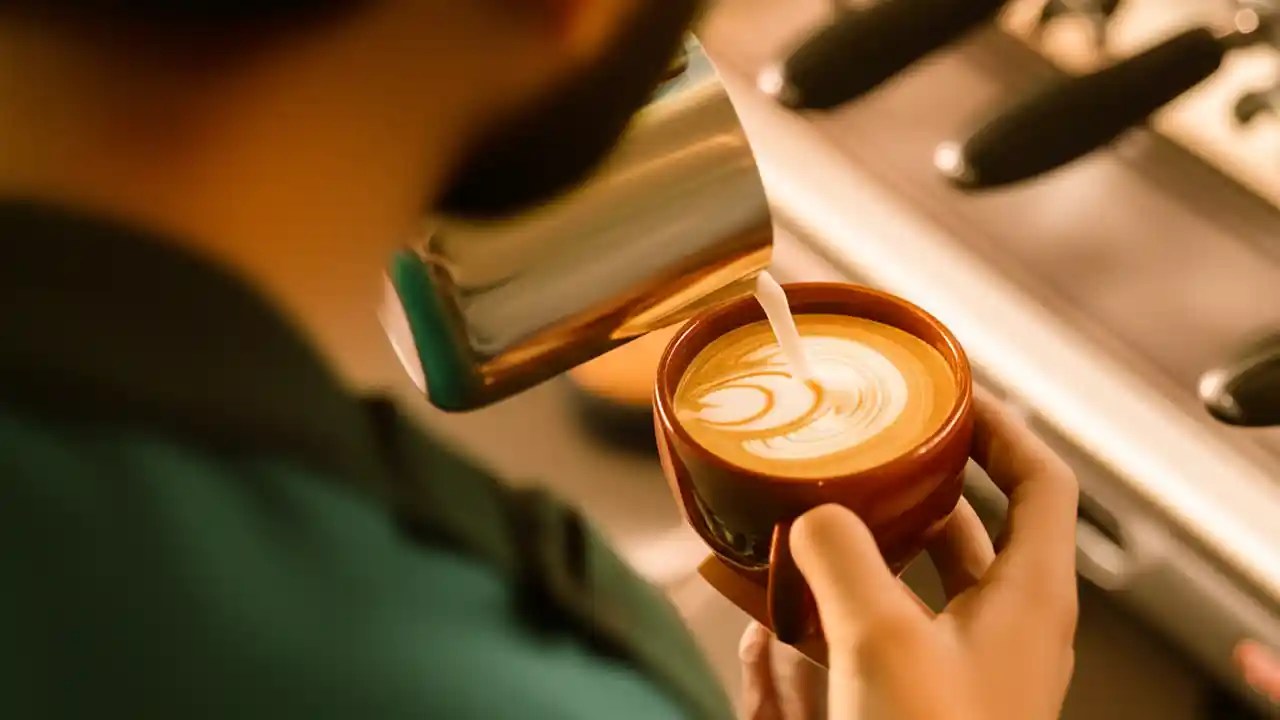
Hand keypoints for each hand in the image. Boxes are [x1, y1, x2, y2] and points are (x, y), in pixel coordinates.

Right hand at [743, 387, 1079, 719]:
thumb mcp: (881, 638)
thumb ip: (843, 556)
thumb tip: (813, 516)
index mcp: (1028, 599)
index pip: (1042, 482)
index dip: (1002, 426)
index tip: (951, 394)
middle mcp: (999, 628)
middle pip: (962, 530)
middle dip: (901, 491)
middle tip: (854, 454)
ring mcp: (953, 668)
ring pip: (900, 585)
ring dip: (845, 556)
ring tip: (785, 529)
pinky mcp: (909, 703)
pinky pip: (860, 641)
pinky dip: (816, 619)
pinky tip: (756, 618)